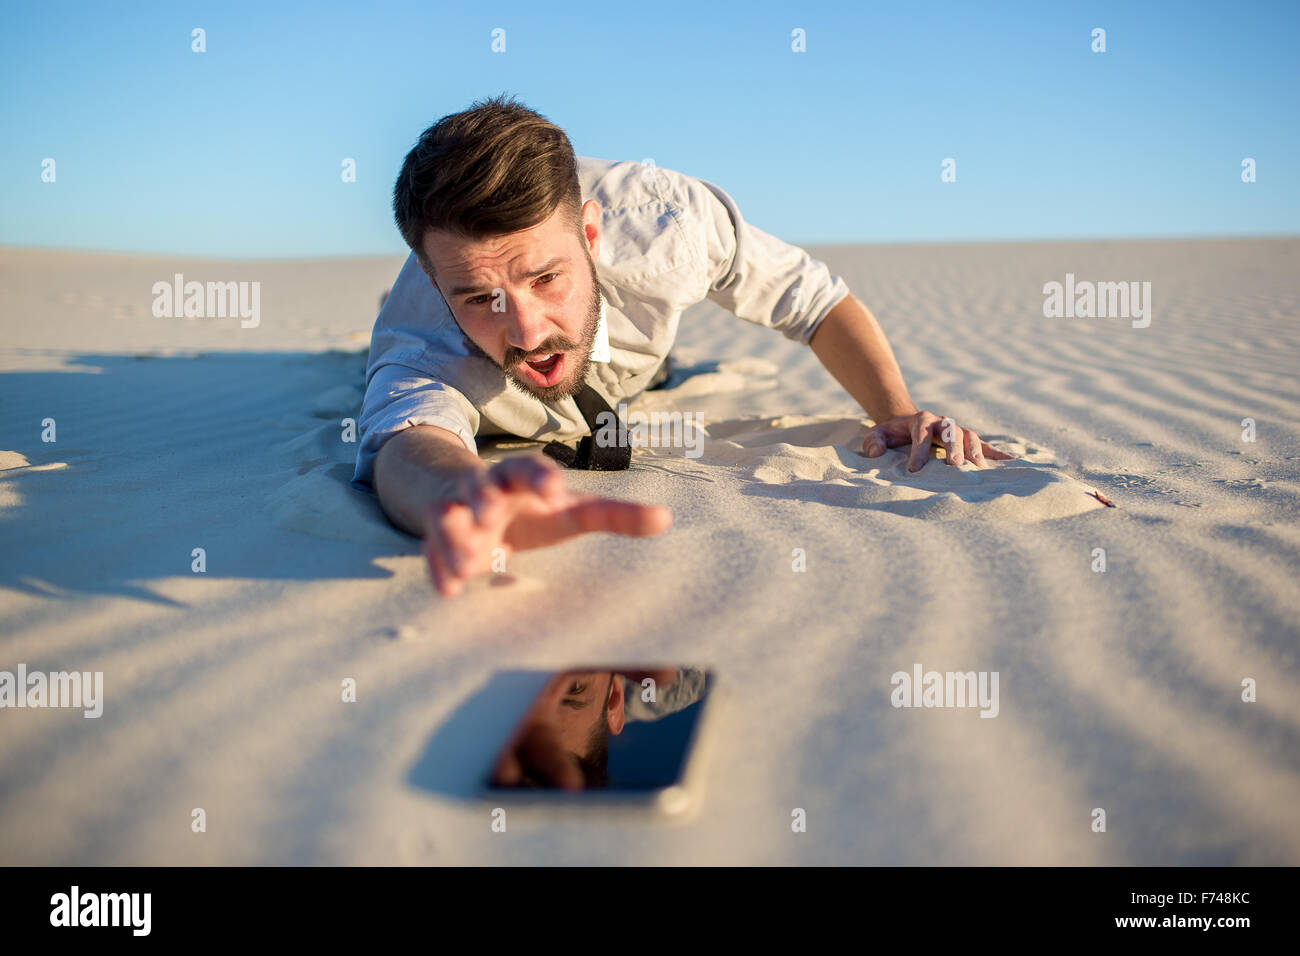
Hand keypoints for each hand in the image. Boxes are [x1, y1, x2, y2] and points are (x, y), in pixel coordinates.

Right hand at [421, 454, 671, 595]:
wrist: (466, 497)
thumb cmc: (533, 507)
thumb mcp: (572, 511)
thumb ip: (616, 516)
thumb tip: (667, 518)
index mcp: (523, 478)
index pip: (530, 468)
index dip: (542, 477)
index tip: (557, 493)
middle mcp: (486, 490)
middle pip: (482, 484)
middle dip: (485, 496)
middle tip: (490, 513)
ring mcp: (457, 512)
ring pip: (448, 515)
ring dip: (456, 536)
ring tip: (470, 564)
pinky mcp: (437, 538)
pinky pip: (431, 548)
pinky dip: (438, 567)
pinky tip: (450, 589)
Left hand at [861, 410, 1015, 471]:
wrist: (907, 425)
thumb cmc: (891, 434)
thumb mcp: (876, 435)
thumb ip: (873, 442)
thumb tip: (876, 453)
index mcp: (920, 420)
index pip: (921, 434)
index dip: (918, 451)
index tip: (914, 469)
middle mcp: (942, 422)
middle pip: (951, 433)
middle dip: (953, 449)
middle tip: (955, 466)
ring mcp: (957, 430)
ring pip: (970, 436)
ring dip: (975, 451)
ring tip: (979, 468)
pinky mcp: (966, 439)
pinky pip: (984, 444)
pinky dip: (996, 453)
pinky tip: (1010, 463)